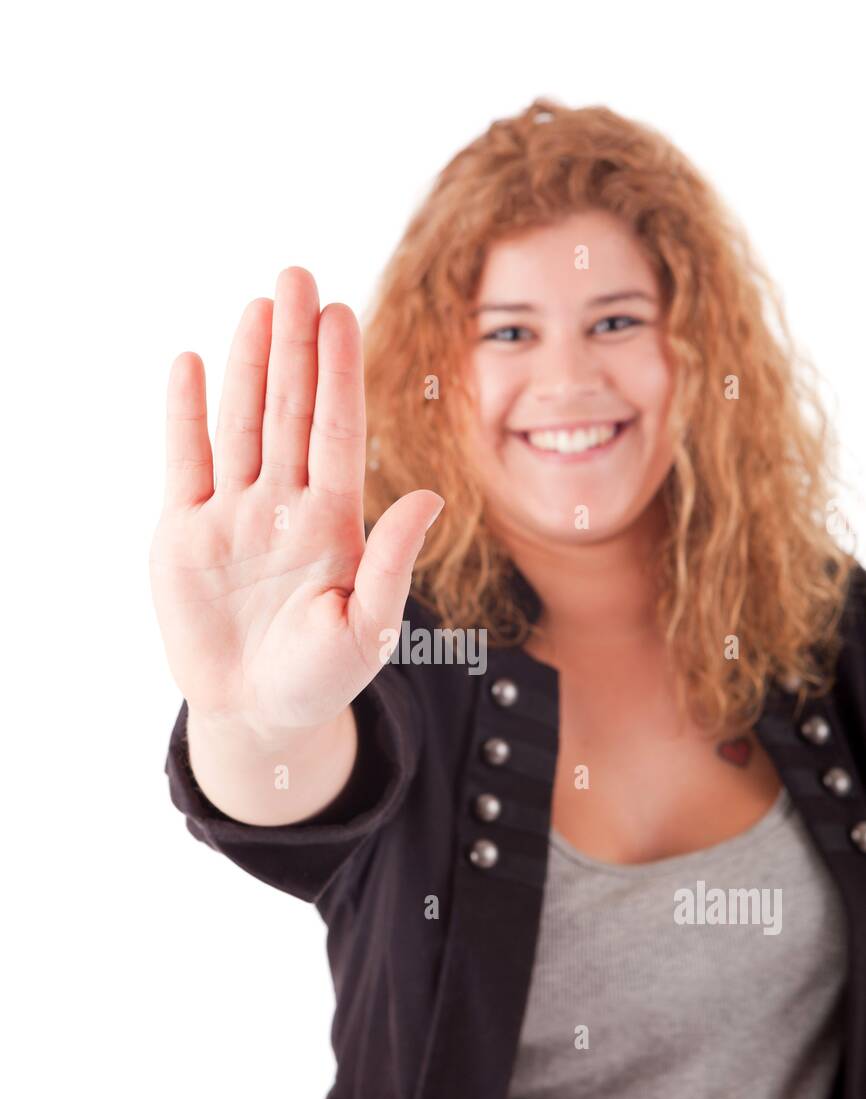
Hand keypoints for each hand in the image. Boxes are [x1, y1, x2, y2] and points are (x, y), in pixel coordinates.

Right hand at [149, 266, 443, 734]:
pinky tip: (194, 364)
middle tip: (298, 275)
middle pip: (289, 410)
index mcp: (333, 521)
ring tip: (257, 305)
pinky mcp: (184, 535)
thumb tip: (429, 498)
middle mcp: (283, 505)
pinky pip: (185, 463)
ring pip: (240, 425)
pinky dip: (185, 416)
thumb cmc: (322, 677)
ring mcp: (232, 515)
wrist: (257, 714)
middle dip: (294, 345)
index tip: (342, 315)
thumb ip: (392, 562)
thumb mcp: (367, 628)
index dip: (338, 373)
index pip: (336, 431)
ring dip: (247, 365)